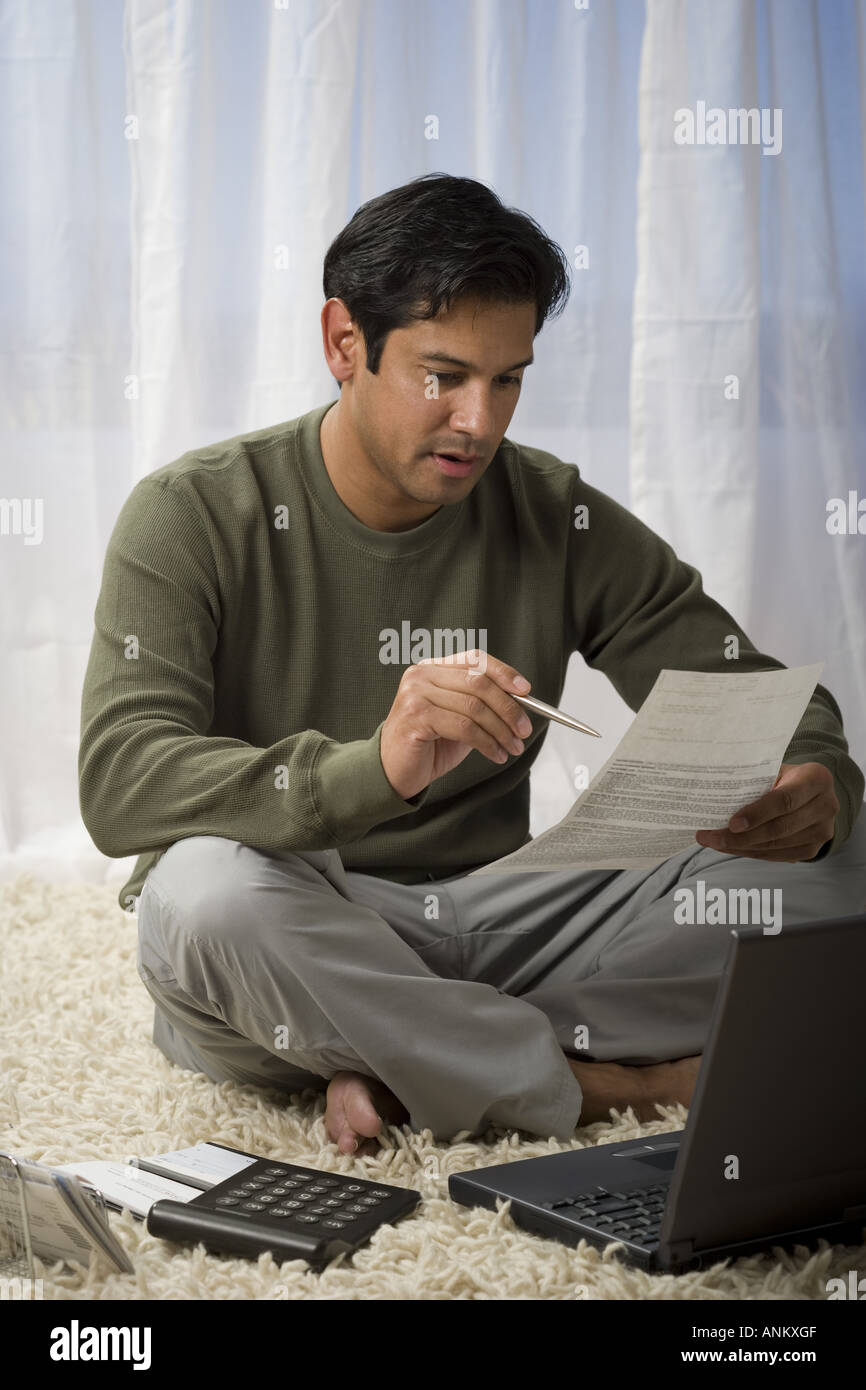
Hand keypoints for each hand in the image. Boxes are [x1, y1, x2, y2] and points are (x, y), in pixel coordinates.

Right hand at [379, 649, 532, 800]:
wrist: (394, 772)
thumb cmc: (429, 744)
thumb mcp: (461, 718)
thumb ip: (483, 704)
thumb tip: (522, 700)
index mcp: (432, 668)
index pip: (474, 659)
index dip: (503, 672)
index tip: (526, 690)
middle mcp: (421, 674)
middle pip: (478, 682)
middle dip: (508, 707)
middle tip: (524, 730)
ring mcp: (415, 694)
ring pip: (474, 707)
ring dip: (501, 730)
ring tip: (512, 748)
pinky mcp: (415, 717)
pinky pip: (464, 727)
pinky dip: (487, 743)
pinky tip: (496, 755)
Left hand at [695, 762, 838, 862]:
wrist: (811, 792)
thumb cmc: (785, 777)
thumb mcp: (775, 768)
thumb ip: (754, 779)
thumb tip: (714, 793)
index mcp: (817, 779)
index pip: (785, 800)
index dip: (757, 813)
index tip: (732, 823)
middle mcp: (826, 806)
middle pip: (779, 828)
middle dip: (741, 836)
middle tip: (710, 837)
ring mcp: (822, 831)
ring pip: (776, 845)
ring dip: (741, 847)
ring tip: (714, 842)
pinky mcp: (813, 849)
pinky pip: (777, 856)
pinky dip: (751, 852)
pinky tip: (731, 847)